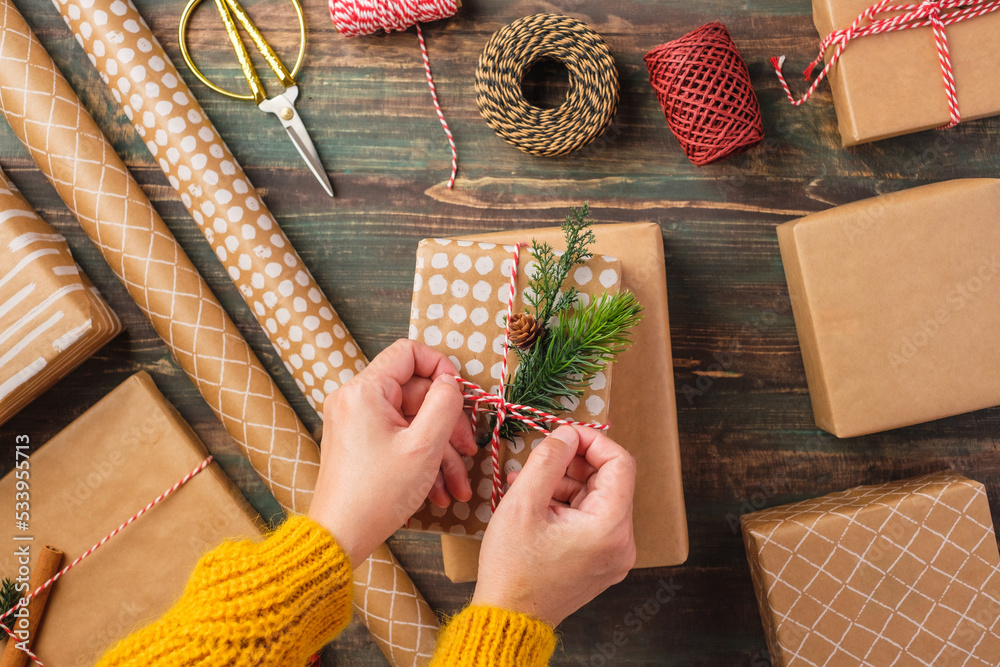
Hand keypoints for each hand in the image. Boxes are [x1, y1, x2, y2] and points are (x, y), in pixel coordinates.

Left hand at [309, 339, 476, 564]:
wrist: (339, 536)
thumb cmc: (378, 493)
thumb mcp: (424, 446)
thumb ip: (444, 404)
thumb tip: (450, 383)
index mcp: (366, 390)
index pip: (409, 352)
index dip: (441, 368)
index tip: (461, 395)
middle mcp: (355, 399)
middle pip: (416, 393)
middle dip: (448, 425)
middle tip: (468, 452)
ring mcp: (355, 422)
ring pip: (411, 421)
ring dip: (440, 450)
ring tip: (457, 486)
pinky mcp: (358, 442)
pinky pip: (398, 438)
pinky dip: (421, 458)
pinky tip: (440, 491)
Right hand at [472, 425, 635, 626]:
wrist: (509, 618)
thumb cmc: (513, 568)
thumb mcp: (523, 504)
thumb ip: (548, 460)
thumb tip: (566, 434)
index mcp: (610, 527)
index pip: (620, 463)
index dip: (593, 441)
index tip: (565, 434)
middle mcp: (622, 543)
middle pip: (608, 481)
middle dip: (573, 465)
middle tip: (539, 461)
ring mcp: (613, 555)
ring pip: (597, 499)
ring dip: (566, 484)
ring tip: (528, 487)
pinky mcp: (601, 562)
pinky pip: (591, 520)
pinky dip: (567, 506)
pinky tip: (536, 505)